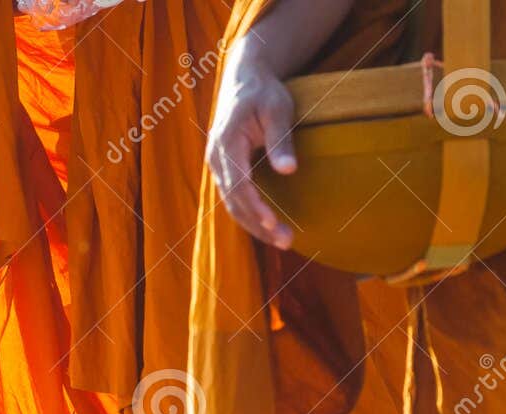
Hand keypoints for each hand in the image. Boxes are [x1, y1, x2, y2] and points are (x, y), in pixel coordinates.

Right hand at [206, 44, 297, 248]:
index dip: (254, 206)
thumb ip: (281, 139)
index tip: (272, 223)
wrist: (244, 80)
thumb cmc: (263, 92)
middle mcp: (216, 158)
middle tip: (286, 241)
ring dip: (256, 226)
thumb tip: (288, 170)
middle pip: (234, 201)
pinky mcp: (225, 171)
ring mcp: (218, 166)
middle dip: (259, 225)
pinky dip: (251, 216)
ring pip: (233, 205)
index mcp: (227, 142)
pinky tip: (269, 227)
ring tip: (282, 241)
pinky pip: (234, 199)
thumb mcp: (277, 108)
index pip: (238, 183)